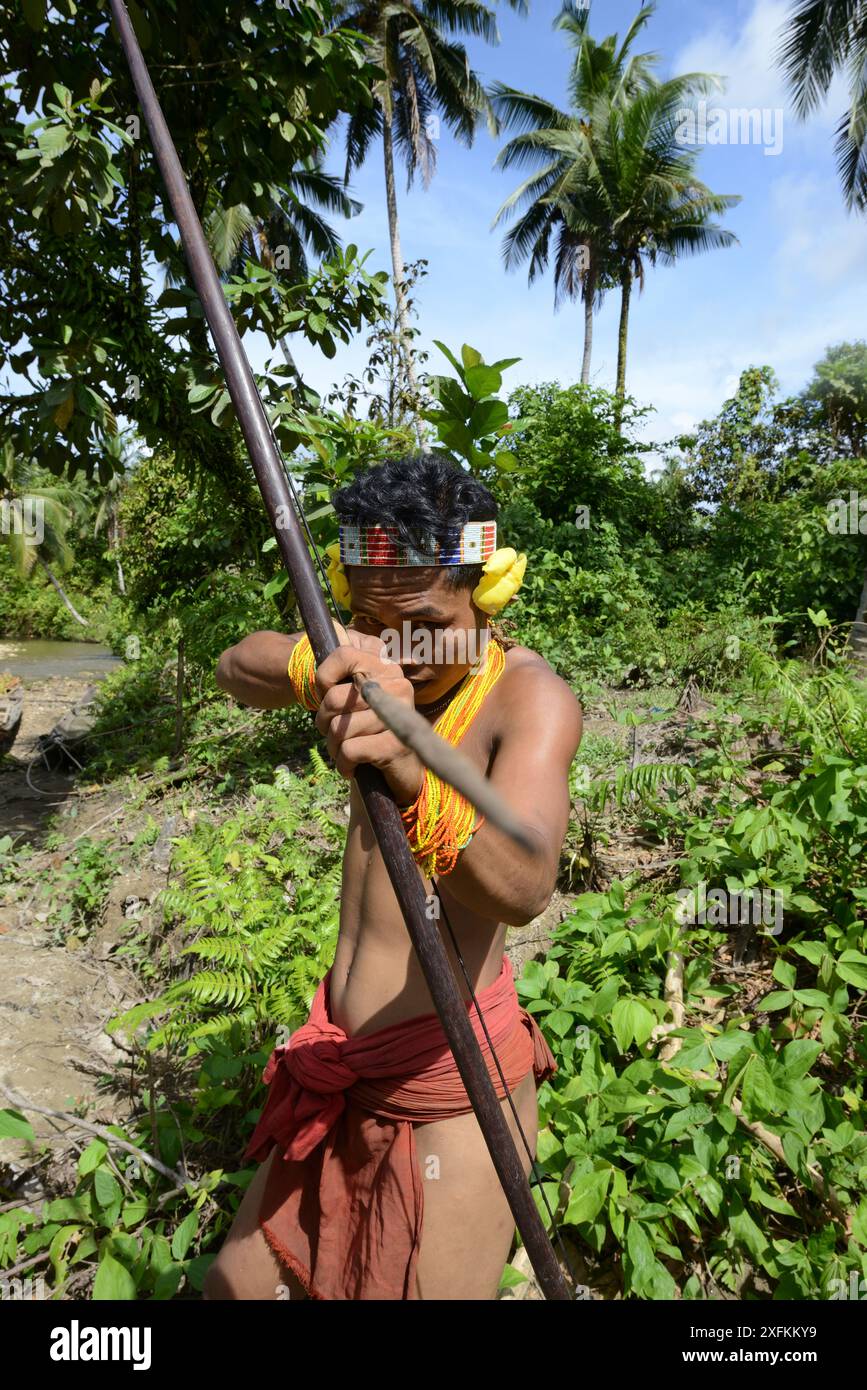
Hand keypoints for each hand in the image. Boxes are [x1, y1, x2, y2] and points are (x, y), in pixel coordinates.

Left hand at [314, 629, 423, 805]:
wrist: (400, 773)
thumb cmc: (370, 733)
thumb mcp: (357, 702)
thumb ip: (341, 682)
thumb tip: (317, 677)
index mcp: (386, 669)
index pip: (344, 655)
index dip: (323, 679)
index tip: (327, 697)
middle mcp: (397, 687)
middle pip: (334, 699)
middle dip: (324, 723)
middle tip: (334, 733)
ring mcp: (399, 716)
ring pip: (340, 728)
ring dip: (334, 747)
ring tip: (345, 752)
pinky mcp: (395, 745)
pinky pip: (349, 750)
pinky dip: (343, 764)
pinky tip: (351, 768)